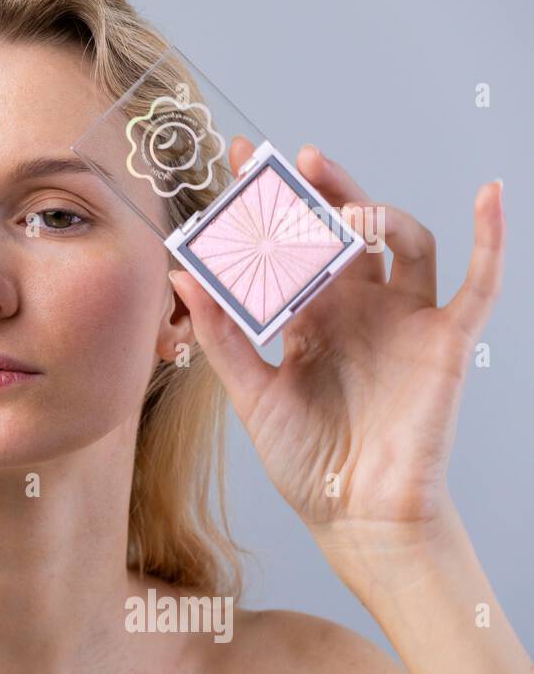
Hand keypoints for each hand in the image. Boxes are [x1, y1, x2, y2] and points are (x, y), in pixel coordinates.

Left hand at [169, 140, 504, 553]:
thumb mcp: (251, 392)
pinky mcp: (445, 339)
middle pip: (343, 228)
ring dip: (375, 212)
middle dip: (315, 189)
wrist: (354, 514)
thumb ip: (221, 333)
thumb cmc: (306, 461)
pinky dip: (492, 237)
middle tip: (283, 158)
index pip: (290, 245)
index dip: (266, 204)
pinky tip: (490, 193)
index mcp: (310, 316)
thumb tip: (180, 274)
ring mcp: (403, 318)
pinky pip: (480, 282)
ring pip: (402, 240)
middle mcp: (357, 307)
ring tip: (339, 207)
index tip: (235, 161)